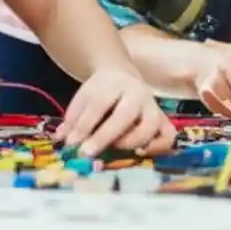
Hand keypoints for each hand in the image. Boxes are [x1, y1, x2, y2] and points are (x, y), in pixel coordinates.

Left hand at [53, 68, 174, 157]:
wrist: (123, 76)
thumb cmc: (100, 92)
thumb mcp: (83, 98)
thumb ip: (73, 119)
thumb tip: (62, 139)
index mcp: (114, 83)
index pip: (99, 104)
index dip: (84, 126)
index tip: (71, 145)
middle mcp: (137, 93)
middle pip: (125, 114)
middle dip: (105, 136)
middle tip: (87, 153)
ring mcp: (153, 107)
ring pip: (151, 124)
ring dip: (131, 141)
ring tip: (115, 149)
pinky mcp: (163, 120)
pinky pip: (168, 135)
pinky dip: (157, 147)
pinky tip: (140, 152)